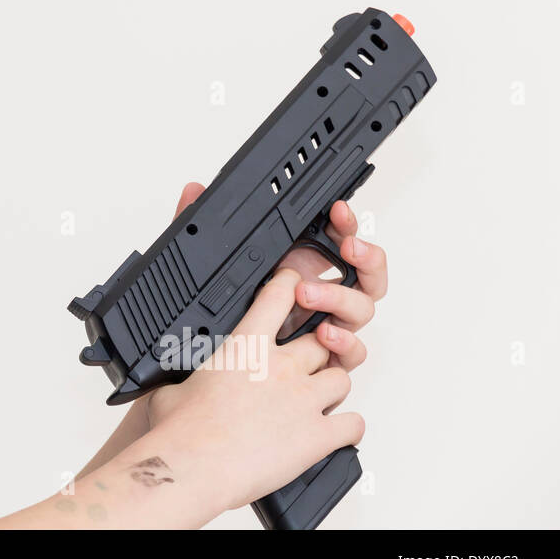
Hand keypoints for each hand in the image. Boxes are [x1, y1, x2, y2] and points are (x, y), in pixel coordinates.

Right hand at [137, 265, 365, 512]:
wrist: (195, 465)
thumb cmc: (181, 430)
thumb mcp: (173, 388)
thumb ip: (186, 380)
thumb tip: (173, 388)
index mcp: (245, 346)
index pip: (278, 297)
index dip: (290, 285)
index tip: (294, 284)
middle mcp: (282, 367)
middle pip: (320, 341)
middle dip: (316, 350)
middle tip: (302, 364)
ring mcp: (304, 400)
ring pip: (342, 378)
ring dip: (332, 387)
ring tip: (317, 399)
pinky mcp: (317, 436)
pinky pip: (353, 425)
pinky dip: (348, 428)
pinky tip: (335, 432)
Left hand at [174, 181, 386, 372]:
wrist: (211, 369)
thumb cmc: (221, 317)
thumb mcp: (210, 268)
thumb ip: (202, 228)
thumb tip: (193, 189)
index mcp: (303, 264)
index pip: (341, 237)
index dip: (347, 222)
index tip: (336, 210)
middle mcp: (323, 293)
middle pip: (367, 273)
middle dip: (366, 256)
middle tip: (347, 248)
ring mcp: (328, 325)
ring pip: (362, 308)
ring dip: (342, 297)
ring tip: (308, 294)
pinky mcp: (326, 358)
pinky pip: (353, 351)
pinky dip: (346, 342)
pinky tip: (324, 335)